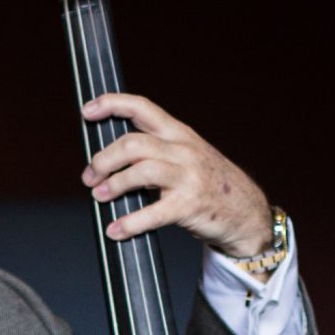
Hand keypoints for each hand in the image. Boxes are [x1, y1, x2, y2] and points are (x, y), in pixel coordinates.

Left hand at [80, 91, 270, 259]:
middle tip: (90, 176)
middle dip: (104, 159)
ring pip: (141, 171)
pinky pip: (153, 213)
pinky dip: (130, 223)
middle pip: (133, 144)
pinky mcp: (189, 205)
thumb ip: (156, 151)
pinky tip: (116, 230)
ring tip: (100, 196)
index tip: (88, 111)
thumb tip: (112, 158)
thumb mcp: (187, 156)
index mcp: (179, 133)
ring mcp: (188, 177)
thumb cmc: (210, 185)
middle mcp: (183, 150)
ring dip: (113, 185)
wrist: (246, 212)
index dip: (112, 104)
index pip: (142, 108)